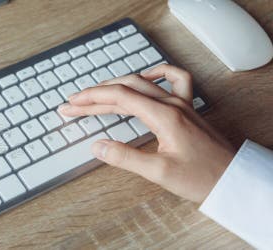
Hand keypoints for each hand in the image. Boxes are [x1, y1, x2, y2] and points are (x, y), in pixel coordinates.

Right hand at [58, 64, 235, 201]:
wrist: (234, 180)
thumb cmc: (203, 178)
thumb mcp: (158, 173)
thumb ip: (125, 157)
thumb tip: (97, 146)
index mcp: (164, 116)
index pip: (119, 97)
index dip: (90, 100)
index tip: (71, 106)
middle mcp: (172, 105)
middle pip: (126, 88)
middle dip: (96, 94)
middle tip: (73, 104)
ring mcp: (183, 104)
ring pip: (144, 84)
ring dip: (117, 86)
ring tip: (96, 93)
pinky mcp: (189, 111)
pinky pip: (176, 80)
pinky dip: (158, 74)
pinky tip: (147, 76)